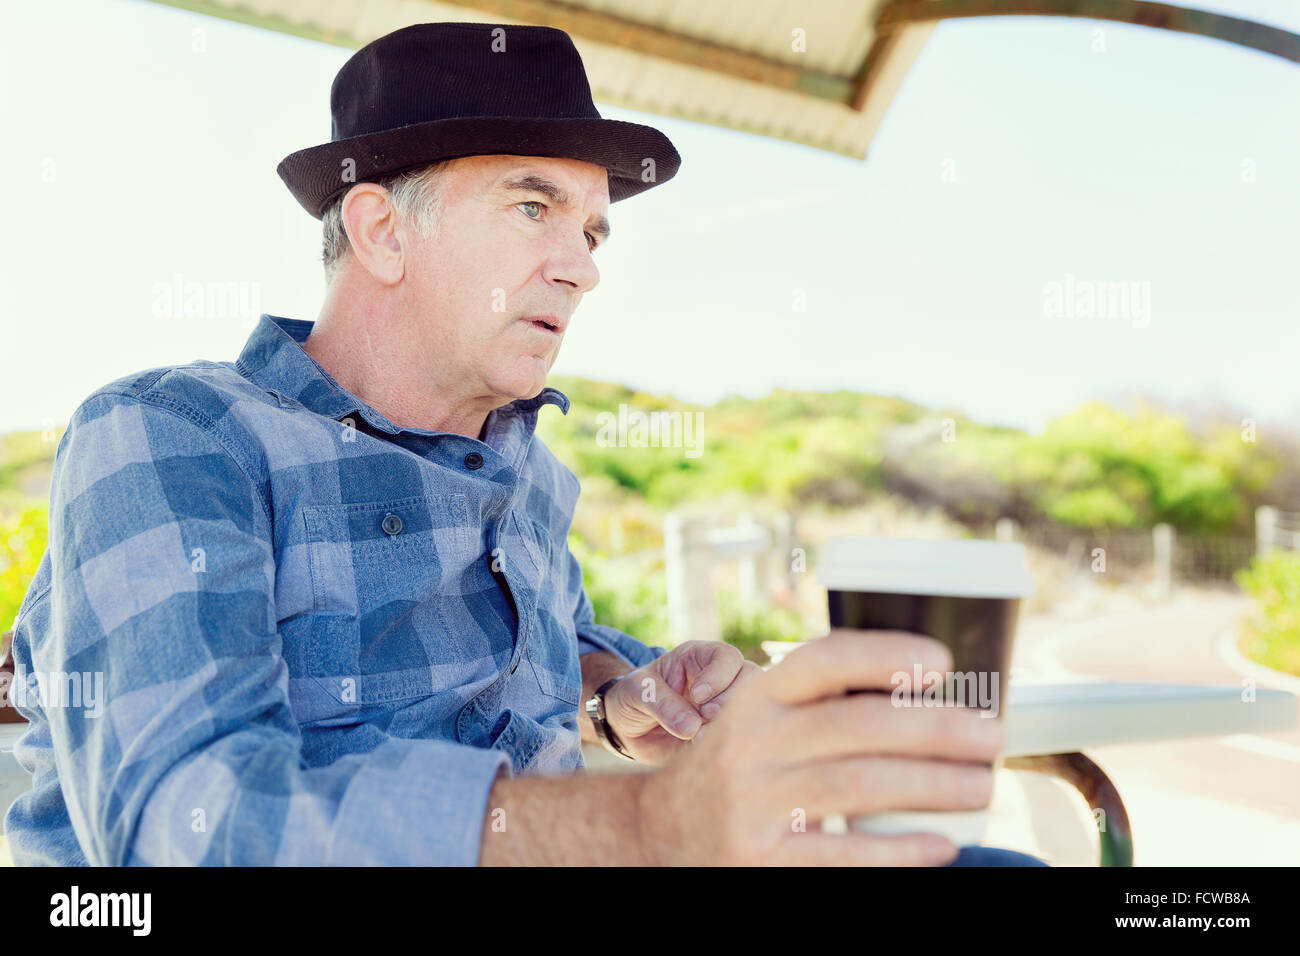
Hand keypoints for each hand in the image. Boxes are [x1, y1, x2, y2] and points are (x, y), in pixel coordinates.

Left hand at [603, 641, 761, 765]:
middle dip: (731, 700)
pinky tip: (702, 749)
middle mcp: (719, 681)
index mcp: (699, 659)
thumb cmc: (632, 698)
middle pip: (750, 680)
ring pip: (751, 709)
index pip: (727, 657)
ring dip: (732, 723)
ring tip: (701, 736)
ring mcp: (724, 708)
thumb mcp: (637, 692)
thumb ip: (662, 703)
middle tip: (706, 716)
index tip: (697, 696)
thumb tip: (693, 727)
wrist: (626, 731)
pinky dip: (726, 744)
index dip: (719, 675)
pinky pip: (739, 738)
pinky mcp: (722, 734)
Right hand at [635, 629, 1004, 865]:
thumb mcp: (759, 715)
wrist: (660, 828)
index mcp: (758, 695)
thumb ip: (821, 700)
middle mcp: (752, 742)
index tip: (942, 663)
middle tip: (992, 737)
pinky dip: (900, 848)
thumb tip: (928, 694)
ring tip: (982, 785)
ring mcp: (754, 802)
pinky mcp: (760, 858)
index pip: (824, 660)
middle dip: (937, 729)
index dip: (885, 655)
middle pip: (859, 726)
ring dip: (934, 784)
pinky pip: (842, 853)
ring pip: (861, 785)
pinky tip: (942, 842)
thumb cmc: (737, 762)